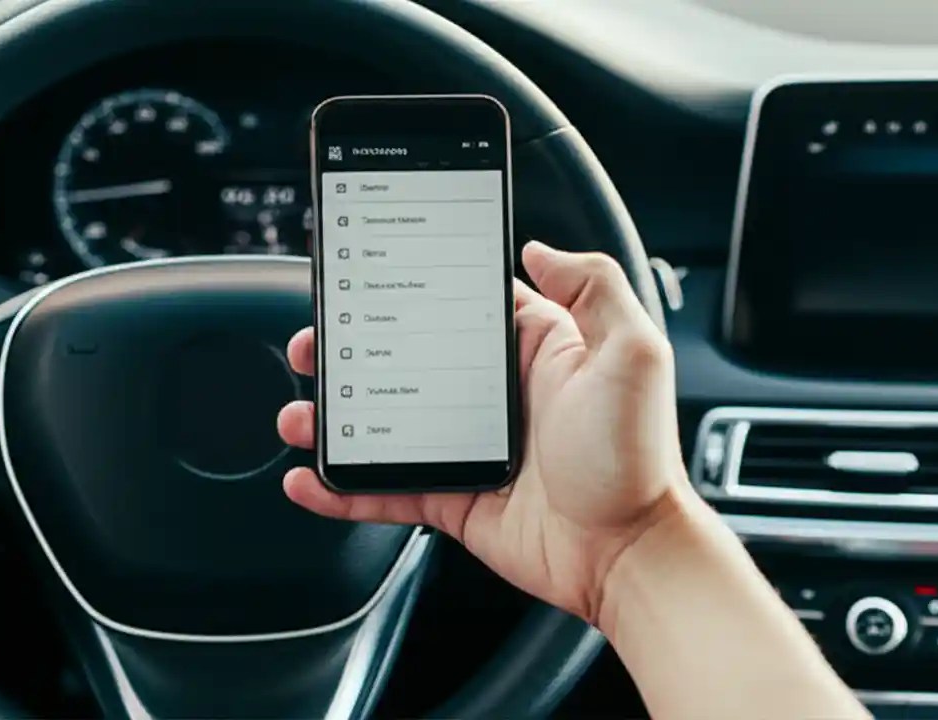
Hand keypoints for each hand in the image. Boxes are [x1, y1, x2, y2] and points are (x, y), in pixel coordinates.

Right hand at [277, 241, 687, 622]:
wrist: (630, 554)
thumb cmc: (637, 459)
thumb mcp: (632, 352)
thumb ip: (593, 286)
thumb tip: (540, 249)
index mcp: (534, 351)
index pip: (459, 307)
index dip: (410, 292)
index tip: (365, 282)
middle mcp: (497, 397)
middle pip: (405, 363)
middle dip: (351, 354)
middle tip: (313, 346)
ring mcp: (470, 450)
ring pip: (386, 426)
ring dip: (336, 421)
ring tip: (300, 416)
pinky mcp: (456, 500)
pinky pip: (389, 490)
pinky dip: (345, 490)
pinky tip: (310, 480)